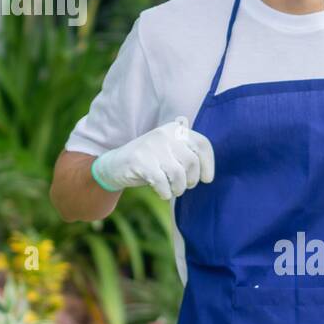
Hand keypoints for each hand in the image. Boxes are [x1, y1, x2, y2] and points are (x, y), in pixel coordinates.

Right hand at [92, 117, 215, 199]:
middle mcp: (164, 134)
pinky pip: (162, 183)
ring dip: (178, 189)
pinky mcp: (140, 160)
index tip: (206, 179)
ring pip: (178, 174)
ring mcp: (151, 146)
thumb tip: (208, 174)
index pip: (202, 144)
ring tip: (174, 190)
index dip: (208, 164)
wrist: (115, 164)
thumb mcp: (170, 152)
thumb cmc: (150, 162)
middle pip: (192, 162)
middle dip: (191, 180)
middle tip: (184, 186)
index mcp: (175, 130)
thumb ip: (188, 154)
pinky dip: (165, 193)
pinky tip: (162, 193)